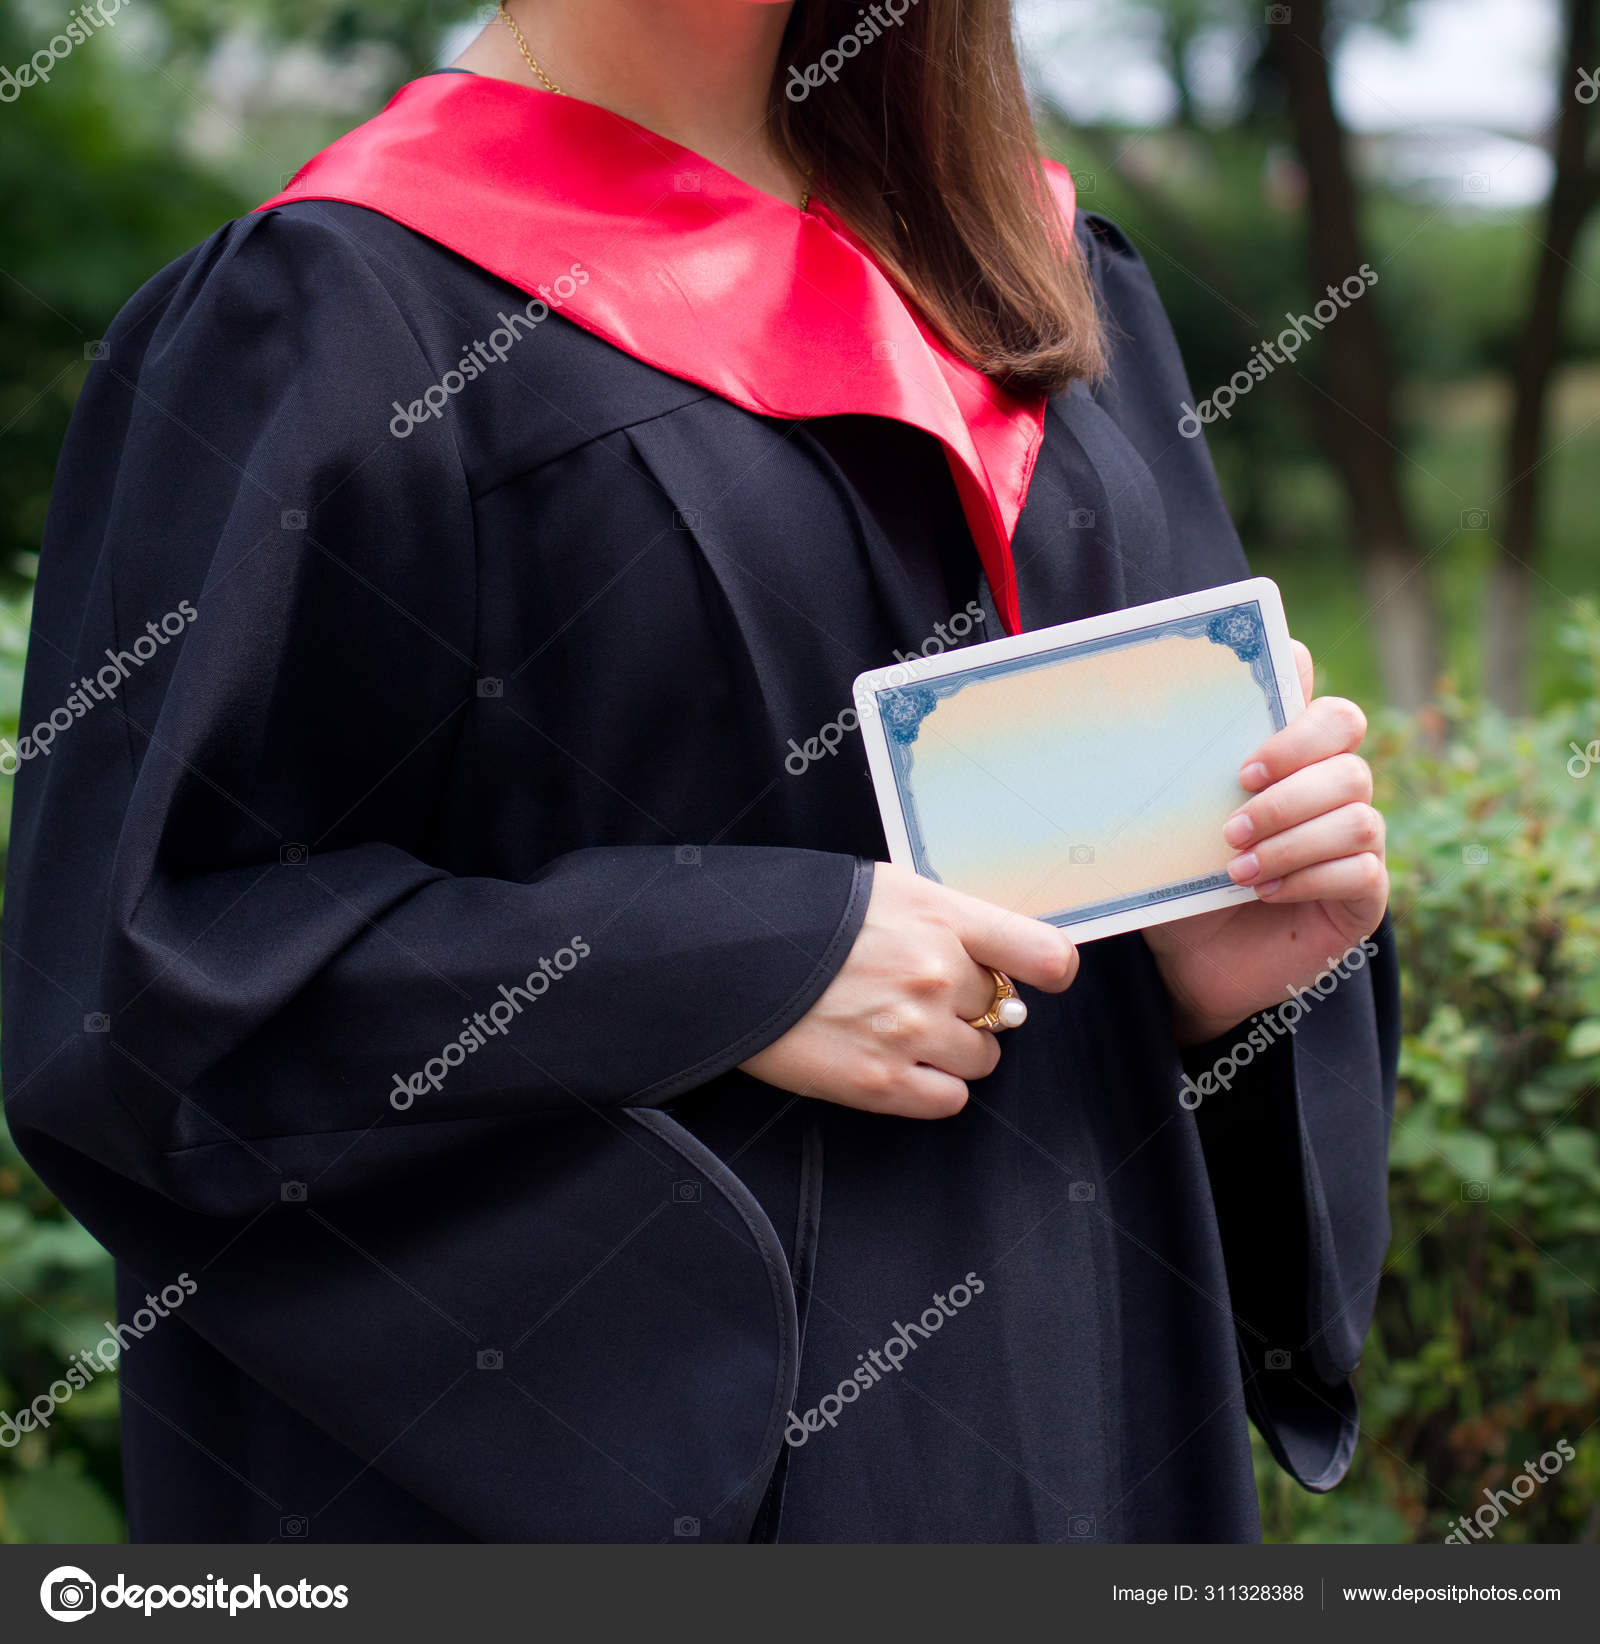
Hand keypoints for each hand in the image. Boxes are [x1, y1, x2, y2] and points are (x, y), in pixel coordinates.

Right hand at [739, 862, 1078, 1118]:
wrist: (726, 960)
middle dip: (970, 1008)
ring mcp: (912, 1031)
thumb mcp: (881, 890)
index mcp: (941, 916)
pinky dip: (932, 1087)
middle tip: (922, 998)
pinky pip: (949, 1099)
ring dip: (954, 1050)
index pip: (1045, 955)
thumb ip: (943, 920)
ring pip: (982, 1058)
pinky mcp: (883, 1083)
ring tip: (904, 1030)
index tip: (1037, 979)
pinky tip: (896, 1063)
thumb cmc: (799, 918)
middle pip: (1002, 1011)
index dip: (1049, 973)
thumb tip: (990, 959)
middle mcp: (937, 974)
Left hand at [1143, 642, 1387, 1044]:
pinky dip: (1308, 877)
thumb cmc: (1179, 882)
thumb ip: (1178, 777)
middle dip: (1292, 769)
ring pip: (1356, 811)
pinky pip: (1361, 870)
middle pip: (1348, 734)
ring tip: (1236, 863)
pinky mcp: (1364, 894)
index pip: (1315, 696)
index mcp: (1287, 756)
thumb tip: (1138, 719)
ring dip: (1291, 835)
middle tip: (1236, 802)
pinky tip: (1263, 893)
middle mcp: (1329, 787)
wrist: (1189, 964)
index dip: (1298, 698)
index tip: (1244, 752)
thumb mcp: (1171, 826)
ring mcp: (1354, 839)